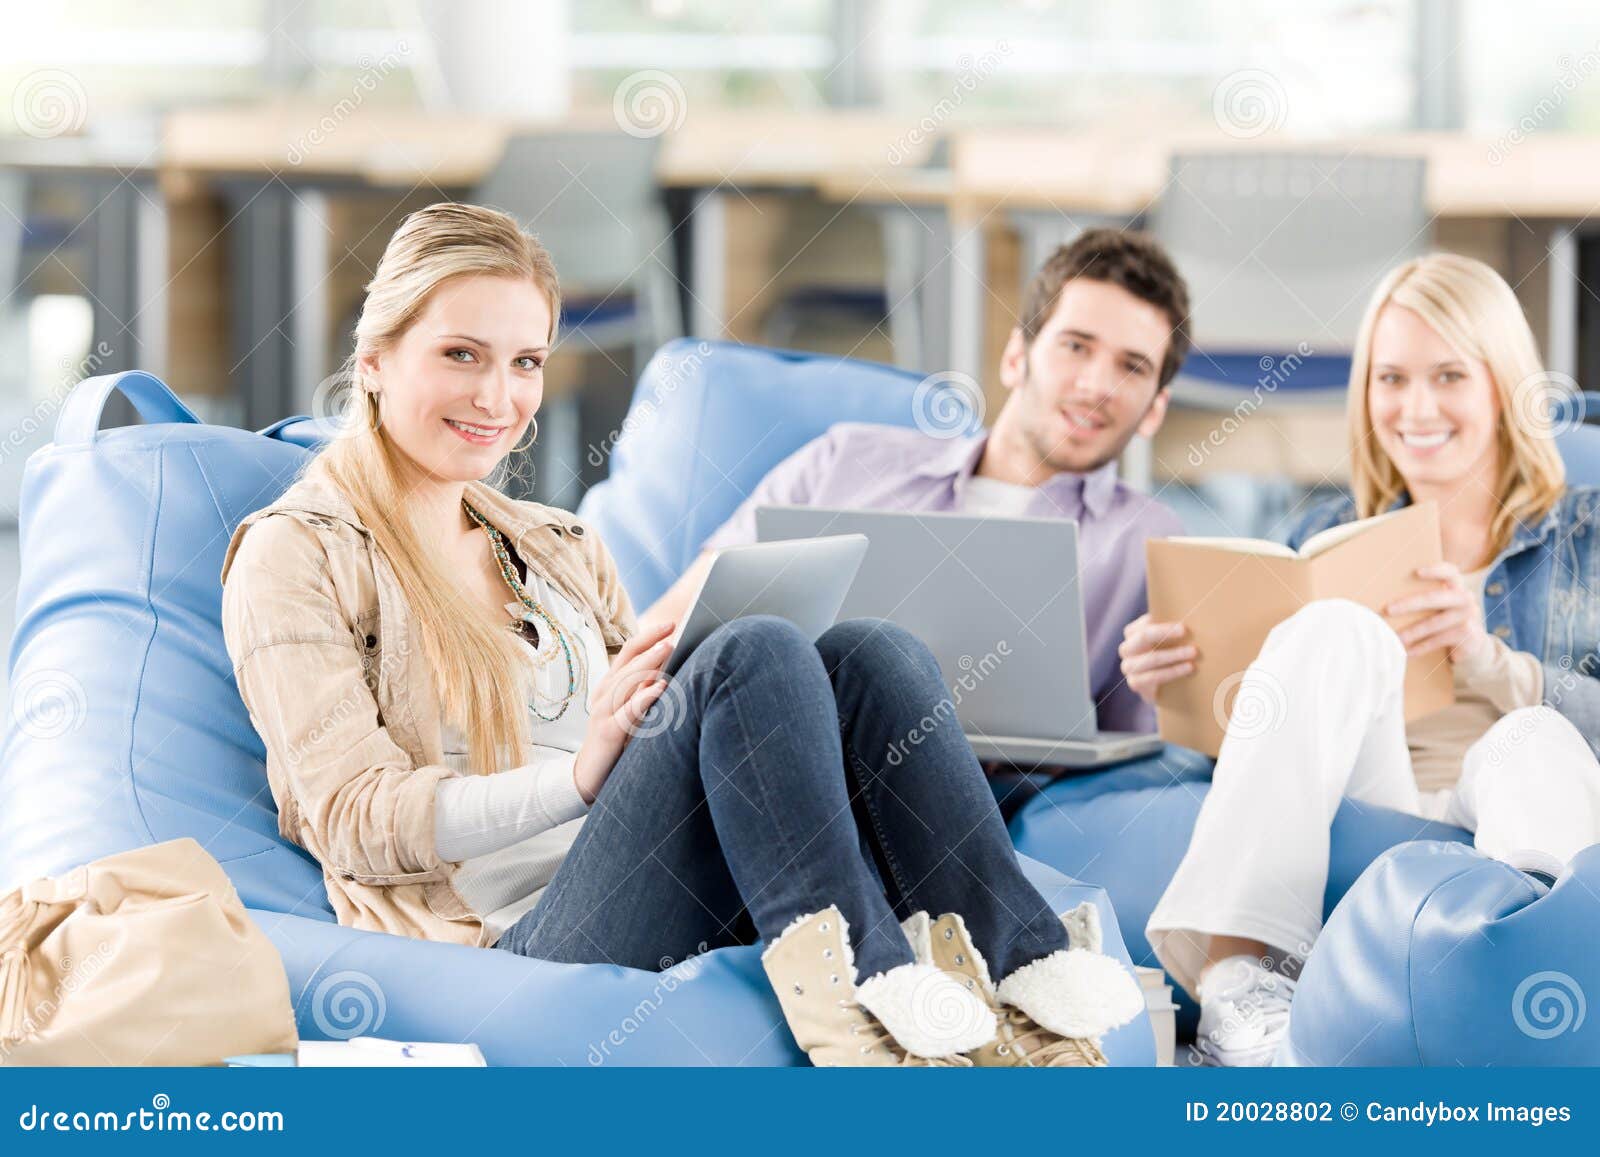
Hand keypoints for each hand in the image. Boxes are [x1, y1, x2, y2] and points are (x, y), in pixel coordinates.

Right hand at [572, 620, 674, 804]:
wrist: (588, 779)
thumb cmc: (617, 743)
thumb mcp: (632, 713)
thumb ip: (645, 692)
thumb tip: (671, 669)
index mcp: (610, 685)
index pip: (629, 652)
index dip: (648, 636)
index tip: (672, 624)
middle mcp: (604, 694)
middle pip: (628, 660)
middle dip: (651, 643)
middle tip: (673, 628)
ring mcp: (602, 712)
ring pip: (627, 680)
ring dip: (649, 663)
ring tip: (670, 647)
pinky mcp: (607, 733)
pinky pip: (627, 711)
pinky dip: (643, 697)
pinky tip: (660, 687)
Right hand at [1119, 613, 1197, 705]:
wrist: (1163, 687)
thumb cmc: (1168, 654)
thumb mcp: (1168, 639)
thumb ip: (1172, 629)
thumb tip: (1194, 617)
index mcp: (1132, 632)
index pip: (1144, 623)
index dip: (1162, 622)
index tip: (1182, 622)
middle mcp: (1126, 648)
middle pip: (1143, 637)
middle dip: (1165, 633)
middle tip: (1186, 631)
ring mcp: (1128, 667)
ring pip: (1151, 658)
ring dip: (1174, 655)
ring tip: (1193, 652)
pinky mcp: (1135, 683)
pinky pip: (1154, 676)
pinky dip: (1173, 672)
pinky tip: (1189, 668)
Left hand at [1385, 563, 1489, 664]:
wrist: (1474, 646)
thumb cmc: (1447, 622)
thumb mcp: (1441, 607)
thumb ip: (1426, 598)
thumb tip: (1388, 601)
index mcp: (1457, 587)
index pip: (1450, 572)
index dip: (1435, 570)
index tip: (1417, 572)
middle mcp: (1465, 598)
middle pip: (1435, 598)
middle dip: (1409, 604)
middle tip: (1388, 610)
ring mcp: (1469, 615)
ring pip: (1435, 622)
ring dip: (1412, 631)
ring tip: (1395, 638)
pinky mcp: (1468, 634)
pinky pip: (1440, 640)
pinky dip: (1422, 646)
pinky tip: (1408, 651)